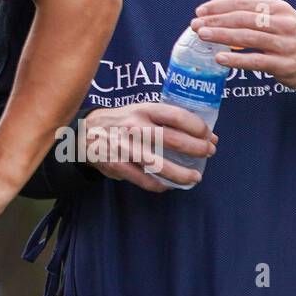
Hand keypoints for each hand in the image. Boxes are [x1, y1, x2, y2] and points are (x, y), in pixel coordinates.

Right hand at [81, 103, 216, 190]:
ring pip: (159, 164)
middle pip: (173, 140)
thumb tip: (208, 135)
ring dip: (182, 174)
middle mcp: (134, 126)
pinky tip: (169, 185)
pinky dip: (160, 184)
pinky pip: (143, 179)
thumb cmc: (124, 121)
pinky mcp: (116, 164)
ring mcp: (125, 146)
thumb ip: (169, 121)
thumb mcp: (141, 111)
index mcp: (144, 110)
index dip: (198, 127)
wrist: (86, 131)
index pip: (177, 116)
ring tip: (195, 177)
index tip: (209, 135)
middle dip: (197, 149)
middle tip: (209, 153)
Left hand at [190, 0, 295, 89]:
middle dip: (216, 21)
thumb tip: (214, 4)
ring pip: (247, 37)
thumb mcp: (277, 17)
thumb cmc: (293, 37)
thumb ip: (249, 11)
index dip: (219, 7)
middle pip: (242, 19)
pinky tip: (220, 58)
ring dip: (221, 36)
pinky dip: (236, 59)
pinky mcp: (285, 65)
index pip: (243, 3)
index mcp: (277, 8)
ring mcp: (284, 44)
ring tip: (202, 36)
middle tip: (196, 25)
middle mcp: (282, 23)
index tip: (200, 11)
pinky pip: (256, 61)